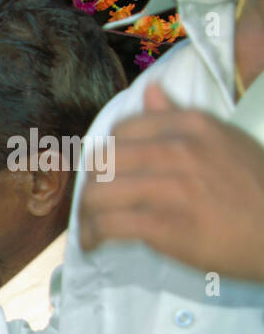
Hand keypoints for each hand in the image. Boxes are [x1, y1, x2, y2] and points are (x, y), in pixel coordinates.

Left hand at [78, 83, 263, 280]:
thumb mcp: (224, 142)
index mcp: (192, 126)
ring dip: (86, 214)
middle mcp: (178, 151)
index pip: (122, 130)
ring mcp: (170, 188)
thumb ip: (178, 118)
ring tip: (90, 228)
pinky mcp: (164, 224)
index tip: (107, 174)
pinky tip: (94, 244)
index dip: (107, 155)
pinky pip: (108, 224)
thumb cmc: (254, 190)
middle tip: (94, 204)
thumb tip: (151, 89)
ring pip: (98, 192)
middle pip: (102, 160)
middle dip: (91, 183)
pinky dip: (92, 236)